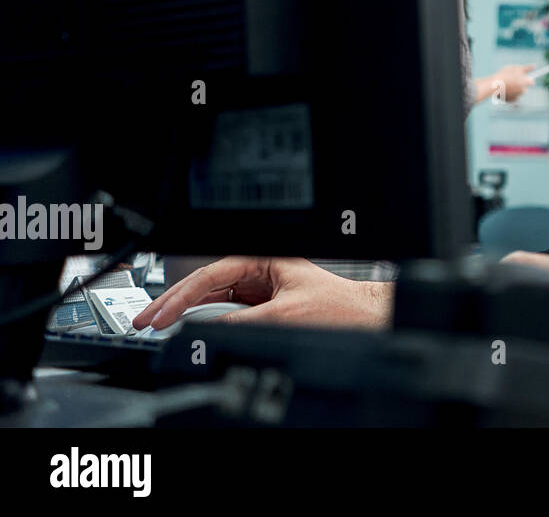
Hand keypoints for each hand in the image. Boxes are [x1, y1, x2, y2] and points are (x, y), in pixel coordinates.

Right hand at [131, 256, 391, 332]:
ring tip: (159, 326)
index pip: (212, 275)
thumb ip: (243, 323)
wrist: (362, 321)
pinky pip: (224, 313)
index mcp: (264, 259)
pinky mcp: (260, 307)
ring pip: (211, 300)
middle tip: (145, 320)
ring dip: (184, 313)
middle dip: (173, 303)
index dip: (180, 296)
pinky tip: (187, 330)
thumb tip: (205, 332)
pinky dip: (204, 322)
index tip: (159, 315)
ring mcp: (257, 290)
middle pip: (205, 286)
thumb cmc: (337, 307)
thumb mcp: (284, 315)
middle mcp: (258, 271)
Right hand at [491, 64, 536, 101]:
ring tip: (506, 84)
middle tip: (511, 80)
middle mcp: (523, 91)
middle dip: (519, 85)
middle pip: (524, 88)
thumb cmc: (504, 74)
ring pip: (517, 93)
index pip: (531, 82)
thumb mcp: (515, 68)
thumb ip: (526, 68)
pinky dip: (509, 94)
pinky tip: (503, 89)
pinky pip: (512, 97)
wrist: (493, 85)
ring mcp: (517, 96)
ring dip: (514, 89)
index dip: (526, 79)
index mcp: (526, 82)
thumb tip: (534, 66)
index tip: (521, 77)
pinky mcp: (510, 101)